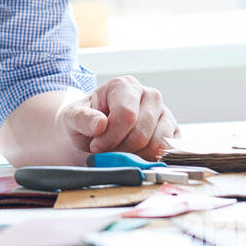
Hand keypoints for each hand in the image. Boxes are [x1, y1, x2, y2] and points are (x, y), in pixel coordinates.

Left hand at [57, 75, 180, 160]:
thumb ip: (81, 119)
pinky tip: (134, 155)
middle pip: (141, 134)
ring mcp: (164, 113)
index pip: (126, 115)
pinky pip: (167, 152)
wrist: (96, 133)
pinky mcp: (173, 132)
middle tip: (106, 151)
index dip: (110, 137)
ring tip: (120, 151)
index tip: (96, 146)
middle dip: (120, 150)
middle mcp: (150, 95)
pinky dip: (149, 159)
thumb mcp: (72, 118)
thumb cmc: (86, 123)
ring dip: (134, 156)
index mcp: (125, 86)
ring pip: (156, 145)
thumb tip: (100, 124)